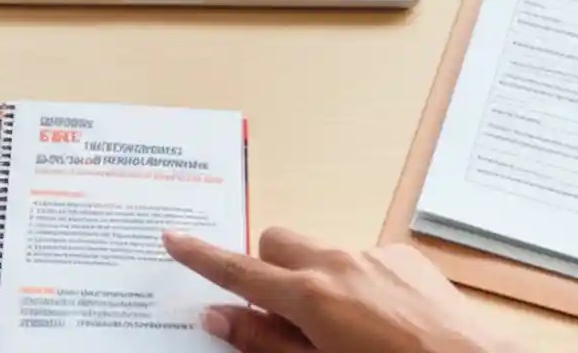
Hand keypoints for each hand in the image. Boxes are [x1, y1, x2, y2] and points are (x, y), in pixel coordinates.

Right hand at [163, 228, 518, 352]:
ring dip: (316, 277)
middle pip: (277, 241)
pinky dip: (358, 281)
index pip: (238, 270)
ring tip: (343, 326)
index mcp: (309, 295)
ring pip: (322, 251)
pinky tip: (382, 318)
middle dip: (268, 266)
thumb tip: (217, 316)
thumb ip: (266, 340)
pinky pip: (362, 258)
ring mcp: (373, 254)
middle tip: (279, 309)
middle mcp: (337, 262)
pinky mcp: (405, 256)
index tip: (172, 237)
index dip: (201, 256)